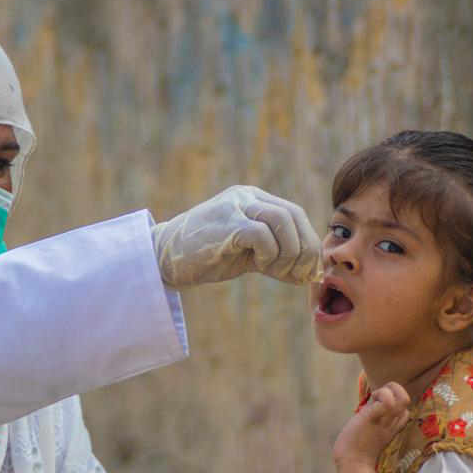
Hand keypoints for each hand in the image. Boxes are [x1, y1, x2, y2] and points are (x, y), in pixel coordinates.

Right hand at [151, 185, 321, 289]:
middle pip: (293, 214)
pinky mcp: (226, 222)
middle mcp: (246, 197)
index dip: (308, 242)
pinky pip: (261, 234)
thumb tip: (308, 274)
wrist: (164, 258)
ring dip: (289, 252)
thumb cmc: (205, 258)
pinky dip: (270, 254)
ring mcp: (235, 207)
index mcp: (253, 199)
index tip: (307, 271)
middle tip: (300, 274)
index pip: (294, 214)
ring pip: (282, 220)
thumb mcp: (248, 256)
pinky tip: (260, 266)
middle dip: (304, 248)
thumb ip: (275, 258)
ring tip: (278, 272)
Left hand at [332, 382, 410, 472]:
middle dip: (391, 392)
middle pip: (406, 399)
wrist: (352, 464)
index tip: (377, 406)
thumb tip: (368, 411)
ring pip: (403, 396)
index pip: (404, 408)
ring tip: (373, 401)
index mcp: (393, 426)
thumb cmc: (356, 451)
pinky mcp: (374, 416)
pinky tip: (369, 404)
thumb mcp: (370, 433)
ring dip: (388, 391)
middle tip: (374, 402)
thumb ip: (374, 423)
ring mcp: (386, 420)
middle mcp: (393, 422)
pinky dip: (381, 394)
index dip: (392, 400)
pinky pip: (388, 400)